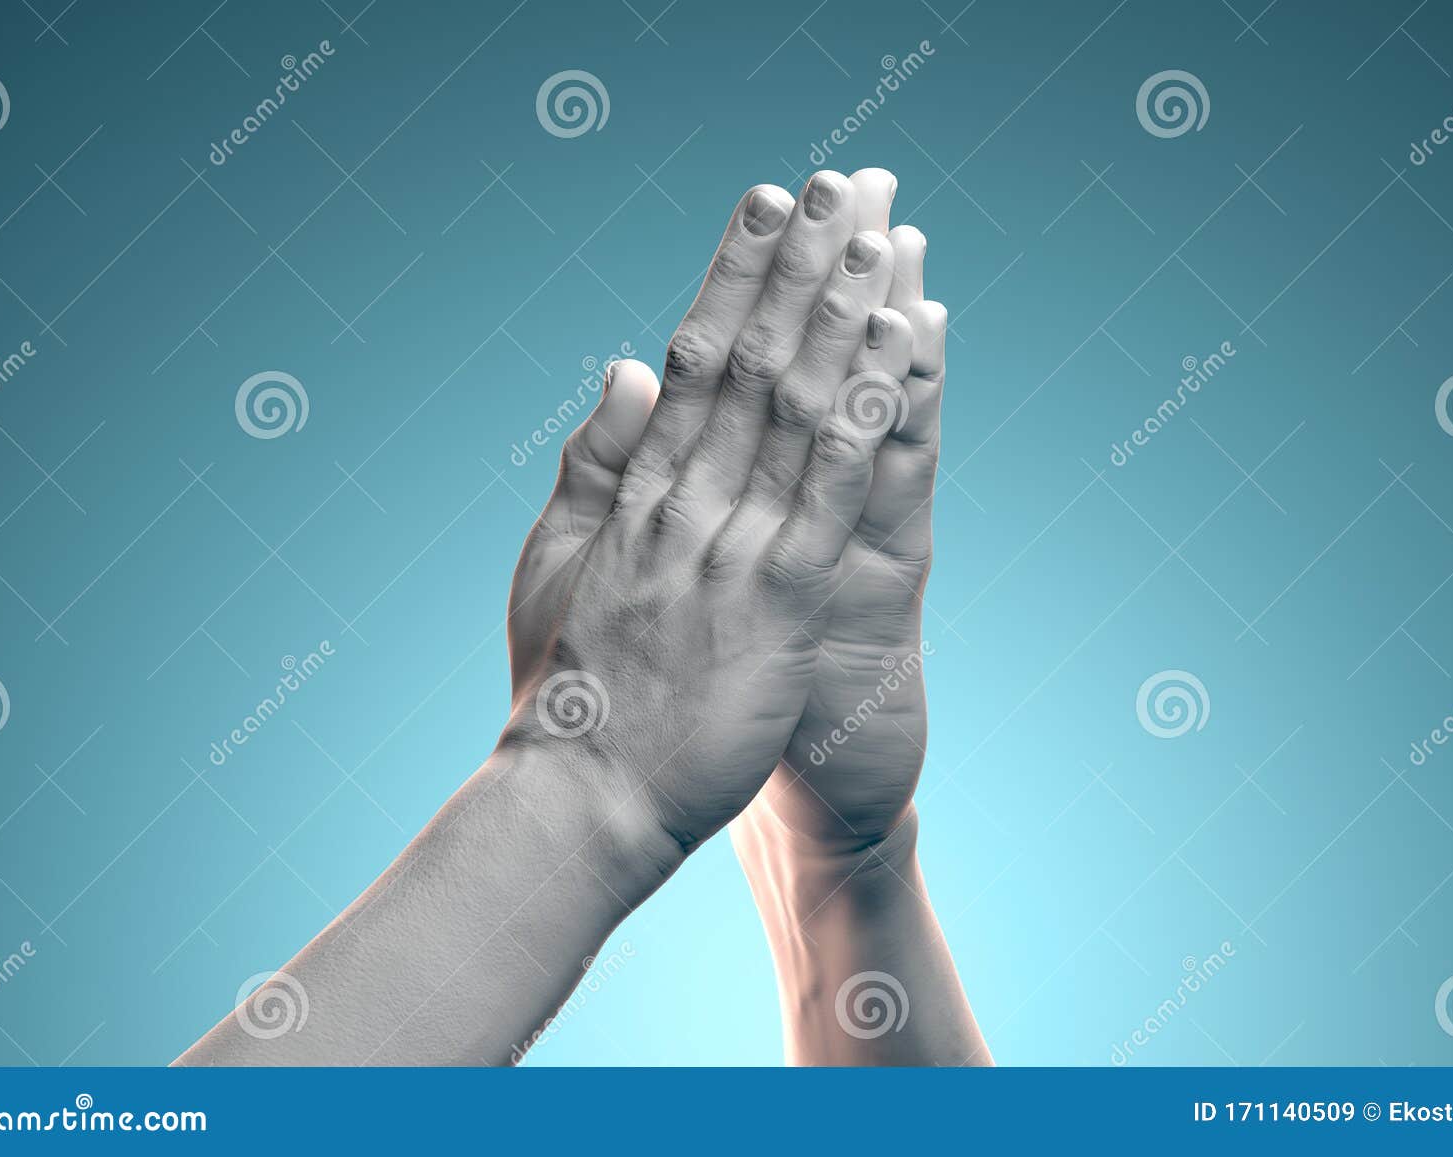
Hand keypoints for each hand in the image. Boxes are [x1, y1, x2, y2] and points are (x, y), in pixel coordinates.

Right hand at [501, 171, 914, 855]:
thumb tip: (625, 367)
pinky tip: (898, 349)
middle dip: (797, 264)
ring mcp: (731, 543)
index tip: (766, 203)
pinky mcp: (780, 599)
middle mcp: (685, 497)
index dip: (734, 274)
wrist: (579, 795)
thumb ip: (594, 462)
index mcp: (638, 489)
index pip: (695, 359)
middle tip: (838, 179)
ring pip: (796, 405)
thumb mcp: (553, 561)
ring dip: (840, 313)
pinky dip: (865, 412)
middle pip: (751, 358)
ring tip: (878, 232)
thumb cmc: (564, 691)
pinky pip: (832, 488)